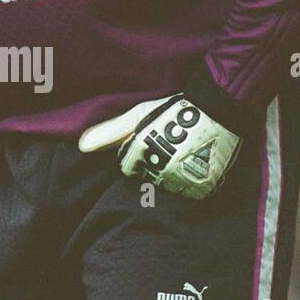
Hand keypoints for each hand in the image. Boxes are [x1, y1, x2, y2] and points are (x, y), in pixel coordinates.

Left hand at [78, 94, 241, 199]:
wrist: (218, 108)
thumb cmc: (173, 108)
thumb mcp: (139, 115)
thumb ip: (110, 132)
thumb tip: (81, 146)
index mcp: (143, 155)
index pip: (130, 167)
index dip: (139, 153)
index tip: (153, 139)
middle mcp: (163, 171)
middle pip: (149, 179)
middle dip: (155, 165)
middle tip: (171, 143)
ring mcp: (184, 180)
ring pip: (169, 187)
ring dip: (173, 175)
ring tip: (182, 152)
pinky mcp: (203, 186)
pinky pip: (189, 192)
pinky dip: (190, 182)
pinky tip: (193, 163)